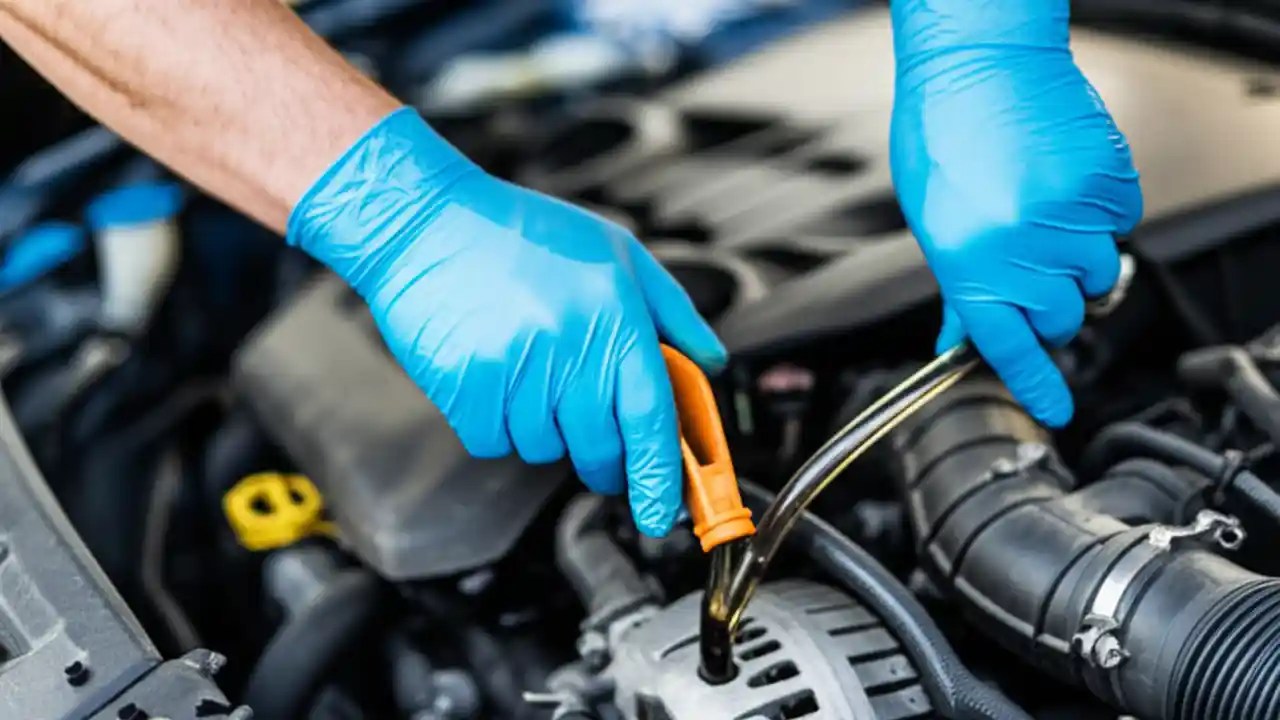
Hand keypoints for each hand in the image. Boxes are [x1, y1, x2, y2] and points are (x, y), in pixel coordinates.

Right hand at [288, 108, 726, 536]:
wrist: (425, 221)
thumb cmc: (521, 233)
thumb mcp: (618, 253)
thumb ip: (673, 312)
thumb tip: (708, 364)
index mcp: (614, 316)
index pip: (651, 419)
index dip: (660, 478)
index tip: (660, 511)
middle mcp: (569, 347)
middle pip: (601, 448)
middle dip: (604, 458)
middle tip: (595, 439)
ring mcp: (516, 371)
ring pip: (545, 448)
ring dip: (545, 430)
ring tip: (530, 373)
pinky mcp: (467, 387)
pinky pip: (494, 441)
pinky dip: (497, 424)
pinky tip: (494, 376)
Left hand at [890, 0, 1142, 426]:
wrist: (979, 60)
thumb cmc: (941, 131)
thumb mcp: (932, 219)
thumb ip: (956, 283)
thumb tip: (958, 335)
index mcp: (971, 263)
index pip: (1008, 346)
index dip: (1034, 384)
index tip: (1055, 409)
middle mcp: (1024, 248)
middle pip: (1061, 318)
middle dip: (1049, 306)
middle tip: (1030, 270)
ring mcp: (1071, 217)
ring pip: (1098, 276)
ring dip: (1077, 260)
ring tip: (1043, 216)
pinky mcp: (1108, 184)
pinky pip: (1120, 224)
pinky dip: (1099, 214)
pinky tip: (1064, 186)